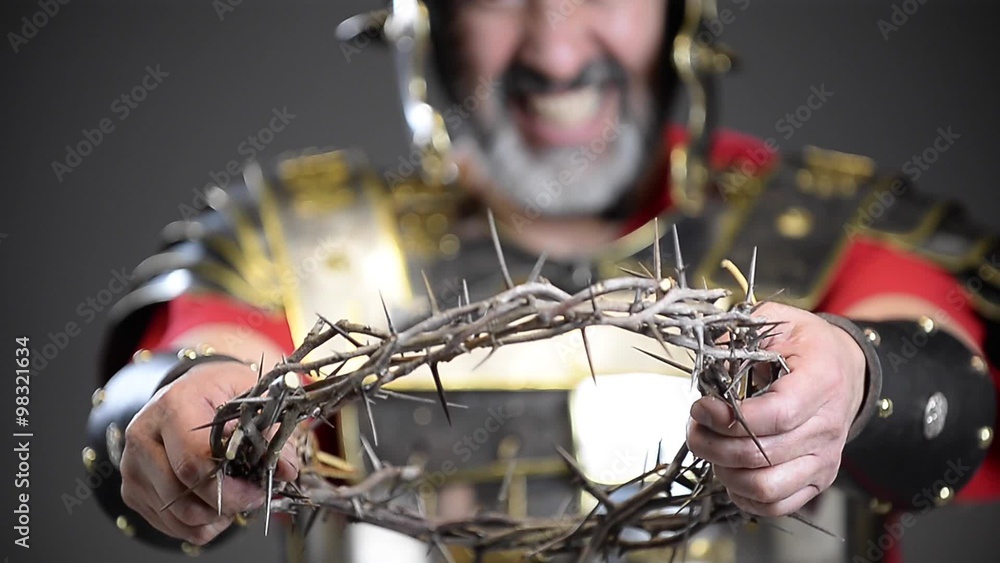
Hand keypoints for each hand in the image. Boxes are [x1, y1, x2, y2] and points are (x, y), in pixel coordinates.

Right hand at [120, 361, 299, 544]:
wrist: (192, 388)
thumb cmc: (221, 392)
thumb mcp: (251, 398)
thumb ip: (270, 433)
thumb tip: (287, 468)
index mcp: (174, 406)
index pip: (194, 461)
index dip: (231, 487)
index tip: (258, 491)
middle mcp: (143, 435)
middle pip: (183, 495)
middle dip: (227, 505)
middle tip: (252, 497)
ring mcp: (132, 465)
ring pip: (177, 516)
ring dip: (214, 517)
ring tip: (235, 496)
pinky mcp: (132, 488)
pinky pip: (169, 525)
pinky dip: (199, 524)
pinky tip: (215, 503)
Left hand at [685, 302, 866, 516]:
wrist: (845, 369)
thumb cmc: (808, 346)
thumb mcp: (777, 321)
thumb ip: (739, 333)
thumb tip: (706, 356)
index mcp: (821, 382)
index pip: (777, 415)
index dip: (730, 418)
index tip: (701, 407)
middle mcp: (827, 427)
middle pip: (761, 455)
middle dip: (713, 444)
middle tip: (695, 427)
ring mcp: (824, 459)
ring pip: (765, 487)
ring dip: (724, 472)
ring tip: (710, 447)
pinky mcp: (817, 480)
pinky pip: (777, 505)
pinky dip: (744, 496)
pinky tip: (729, 470)